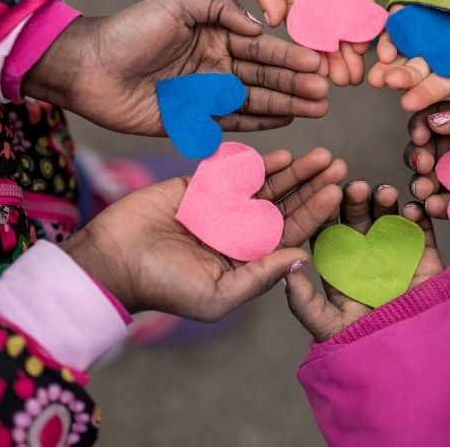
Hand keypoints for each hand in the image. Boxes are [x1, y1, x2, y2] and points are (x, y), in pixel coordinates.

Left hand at [23, 0, 328, 135]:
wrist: (89, 68)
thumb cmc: (129, 31)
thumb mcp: (176, 4)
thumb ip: (219, 6)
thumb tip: (258, 25)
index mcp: (215, 35)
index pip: (261, 47)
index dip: (290, 56)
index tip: (317, 63)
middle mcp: (217, 65)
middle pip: (265, 76)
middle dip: (297, 84)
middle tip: (325, 94)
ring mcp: (208, 95)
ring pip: (256, 100)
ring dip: (287, 104)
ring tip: (317, 109)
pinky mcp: (195, 121)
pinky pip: (234, 123)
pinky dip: (260, 123)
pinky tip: (286, 121)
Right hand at [62, 147, 345, 319]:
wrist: (110, 262)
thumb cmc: (164, 287)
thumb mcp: (219, 294)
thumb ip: (261, 275)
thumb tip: (304, 257)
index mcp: (249, 259)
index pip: (291, 232)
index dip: (315, 212)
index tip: (338, 192)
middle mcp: (240, 232)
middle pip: (285, 204)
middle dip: (311, 184)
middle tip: (338, 164)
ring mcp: (221, 208)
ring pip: (265, 185)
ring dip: (292, 170)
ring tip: (320, 154)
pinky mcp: (198, 187)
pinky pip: (232, 172)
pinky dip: (254, 163)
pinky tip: (279, 154)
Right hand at [256, 0, 378, 85]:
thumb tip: (269, 21)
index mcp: (300, 16)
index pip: (306, 44)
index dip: (311, 59)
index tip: (316, 74)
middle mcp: (323, 20)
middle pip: (330, 49)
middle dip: (336, 66)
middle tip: (342, 81)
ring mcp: (345, 13)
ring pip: (350, 43)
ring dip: (353, 60)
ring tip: (356, 76)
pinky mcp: (366, 3)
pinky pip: (370, 23)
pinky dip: (370, 37)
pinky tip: (369, 50)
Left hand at [284, 182, 443, 340]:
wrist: (411, 357)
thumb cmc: (366, 345)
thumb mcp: (329, 326)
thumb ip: (305, 302)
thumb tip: (286, 273)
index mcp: (339, 266)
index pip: (329, 232)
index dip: (326, 213)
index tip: (322, 196)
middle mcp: (365, 254)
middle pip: (357, 219)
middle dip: (355, 200)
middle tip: (354, 186)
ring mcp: (395, 251)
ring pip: (387, 218)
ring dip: (384, 201)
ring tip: (383, 193)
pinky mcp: (424, 255)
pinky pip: (420, 230)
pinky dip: (417, 216)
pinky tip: (411, 210)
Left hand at [368, 12, 449, 110]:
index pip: (438, 84)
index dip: (424, 94)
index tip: (409, 102)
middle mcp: (434, 56)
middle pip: (415, 71)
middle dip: (401, 78)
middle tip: (387, 82)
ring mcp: (418, 36)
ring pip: (399, 55)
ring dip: (387, 66)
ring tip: (376, 75)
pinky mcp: (406, 16)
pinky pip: (394, 29)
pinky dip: (388, 38)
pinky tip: (383, 48)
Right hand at [403, 98, 449, 217]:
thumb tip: (434, 121)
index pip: (428, 123)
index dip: (418, 128)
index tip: (420, 136)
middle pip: (422, 154)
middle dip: (416, 158)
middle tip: (424, 163)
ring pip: (428, 181)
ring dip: (420, 184)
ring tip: (426, 188)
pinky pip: (446, 206)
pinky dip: (436, 207)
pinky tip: (435, 205)